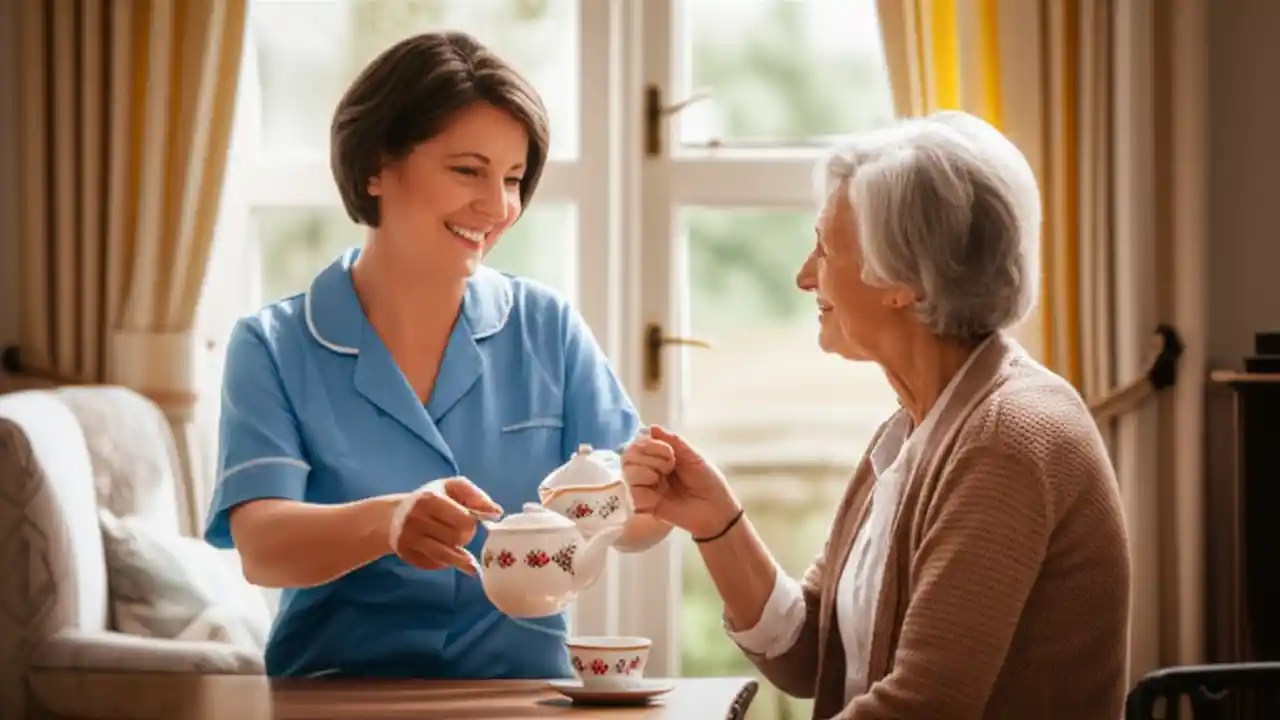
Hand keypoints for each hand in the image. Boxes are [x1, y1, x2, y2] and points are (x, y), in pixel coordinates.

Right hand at [388, 476, 502, 573]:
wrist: (393, 516)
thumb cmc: (431, 498)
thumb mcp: (452, 487)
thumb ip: (476, 496)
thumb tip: (497, 513)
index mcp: (428, 499)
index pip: (463, 519)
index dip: (471, 522)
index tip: (470, 519)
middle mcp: (415, 519)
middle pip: (456, 538)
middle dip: (465, 536)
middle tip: (461, 532)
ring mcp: (408, 539)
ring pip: (445, 556)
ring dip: (460, 557)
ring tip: (470, 562)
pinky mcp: (406, 556)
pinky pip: (434, 564)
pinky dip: (444, 563)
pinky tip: (444, 555)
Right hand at [622, 425, 739, 538]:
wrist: (717, 510)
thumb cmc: (709, 482)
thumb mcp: (693, 456)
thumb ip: (673, 441)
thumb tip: (651, 427)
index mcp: (660, 457)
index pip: (639, 443)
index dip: (648, 444)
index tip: (668, 451)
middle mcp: (650, 470)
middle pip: (628, 456)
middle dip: (648, 456)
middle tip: (669, 465)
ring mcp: (647, 488)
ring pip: (628, 473)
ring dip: (645, 472)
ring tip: (661, 480)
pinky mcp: (646, 506)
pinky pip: (633, 494)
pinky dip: (644, 492)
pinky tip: (658, 497)